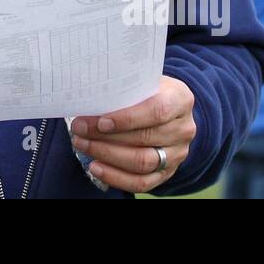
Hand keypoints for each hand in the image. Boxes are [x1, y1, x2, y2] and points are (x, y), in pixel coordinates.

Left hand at [69, 75, 195, 192]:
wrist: (168, 108)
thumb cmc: (149, 91)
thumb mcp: (143, 81)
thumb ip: (124, 88)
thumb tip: (89, 97)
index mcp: (180, 99)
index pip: (156, 111)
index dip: (127, 119)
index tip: (100, 122)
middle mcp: (184, 129)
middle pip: (144, 138)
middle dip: (106, 137)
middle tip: (79, 130)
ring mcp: (178, 153)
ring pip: (142, 162)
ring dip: (107, 155)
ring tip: (83, 145)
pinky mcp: (168, 173)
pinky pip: (142, 182)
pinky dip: (116, 177)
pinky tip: (96, 167)